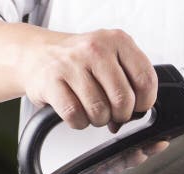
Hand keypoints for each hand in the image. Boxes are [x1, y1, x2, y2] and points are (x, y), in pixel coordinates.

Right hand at [18, 28, 156, 130]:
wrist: (37, 54)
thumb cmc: (80, 62)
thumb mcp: (111, 58)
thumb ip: (131, 79)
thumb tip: (139, 112)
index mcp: (118, 41)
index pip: (146, 80)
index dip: (144, 102)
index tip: (136, 106)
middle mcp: (96, 48)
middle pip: (123, 100)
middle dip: (120, 115)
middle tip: (112, 112)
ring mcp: (72, 64)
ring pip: (99, 111)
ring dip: (98, 119)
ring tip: (91, 108)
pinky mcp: (51, 81)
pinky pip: (75, 116)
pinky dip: (78, 122)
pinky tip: (76, 111)